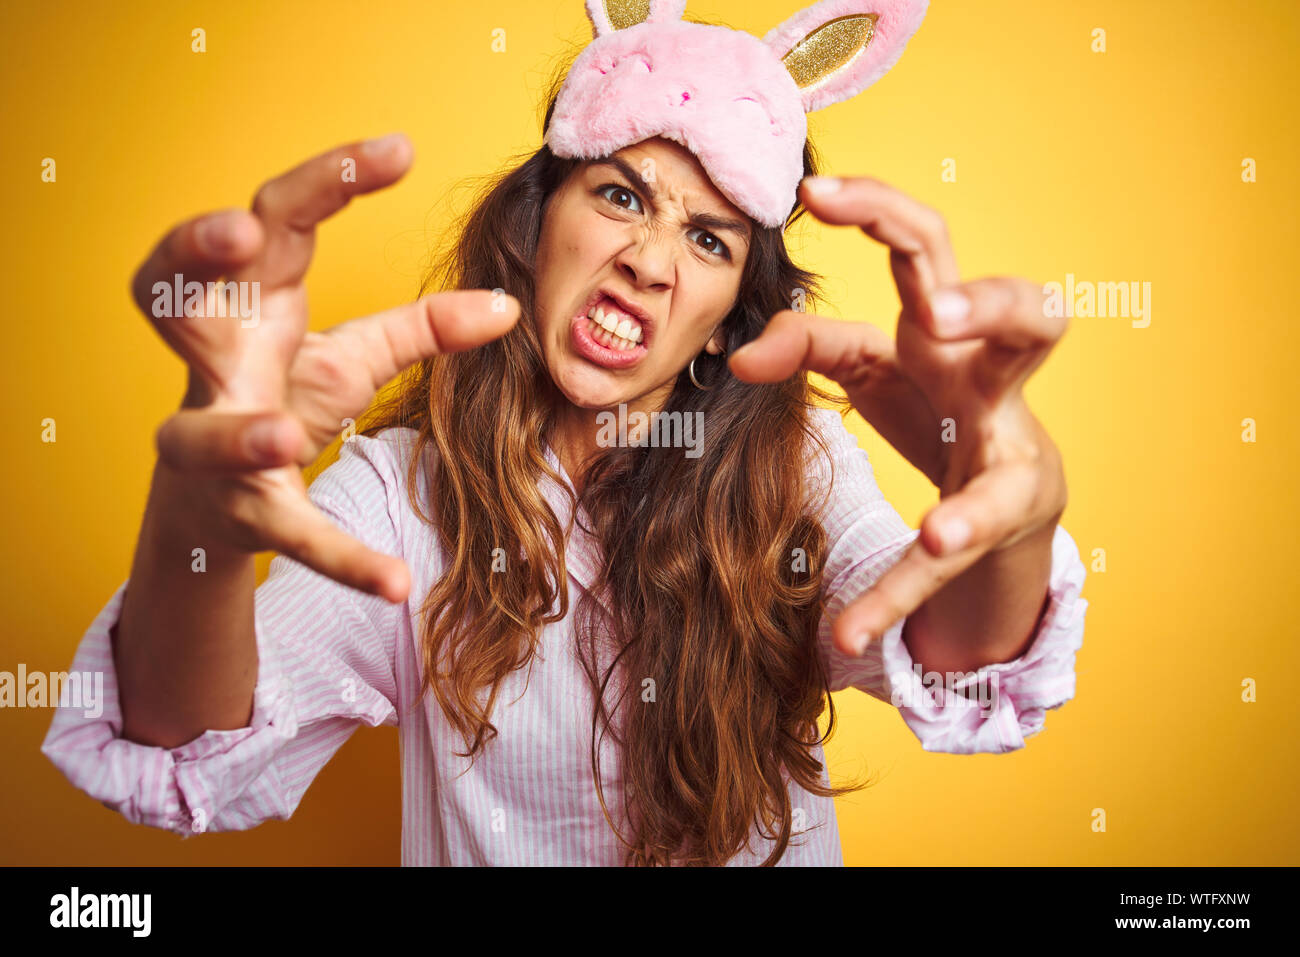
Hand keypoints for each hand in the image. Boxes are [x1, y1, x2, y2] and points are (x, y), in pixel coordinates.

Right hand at [132, 134, 518, 602]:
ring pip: (200, 429)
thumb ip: (424, 329)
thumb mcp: (355, 356)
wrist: (214, 503)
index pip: (273, 221)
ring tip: (290, 435)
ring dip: (240, 432)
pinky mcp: (239, 516)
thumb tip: (509, 306)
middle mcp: (218, 364)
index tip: (398, 150)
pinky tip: (398, 585)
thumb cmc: (277, 399)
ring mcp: (213, 442)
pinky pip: (285, 534)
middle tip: (239, 235)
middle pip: (180, 295)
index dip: (323, 182)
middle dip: (194, 258)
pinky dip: (339, 559)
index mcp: (253, 306)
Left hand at [729, 175, 1067, 653]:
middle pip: (1028, 317)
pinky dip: (903, 590)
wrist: (1007, 488)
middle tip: (935, 314)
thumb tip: (737, 352)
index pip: (927, 245)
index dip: (881, 210)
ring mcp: (1009, 450)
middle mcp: (994, 377)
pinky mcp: (1004, 518)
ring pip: (1012, 471)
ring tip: (938, 537)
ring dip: (974, 497)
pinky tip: (854, 628)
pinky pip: (952, 556)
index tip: (813, 191)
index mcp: (947, 327)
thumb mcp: (873, 362)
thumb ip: (809, 345)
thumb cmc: (939, 399)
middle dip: (992, 305)